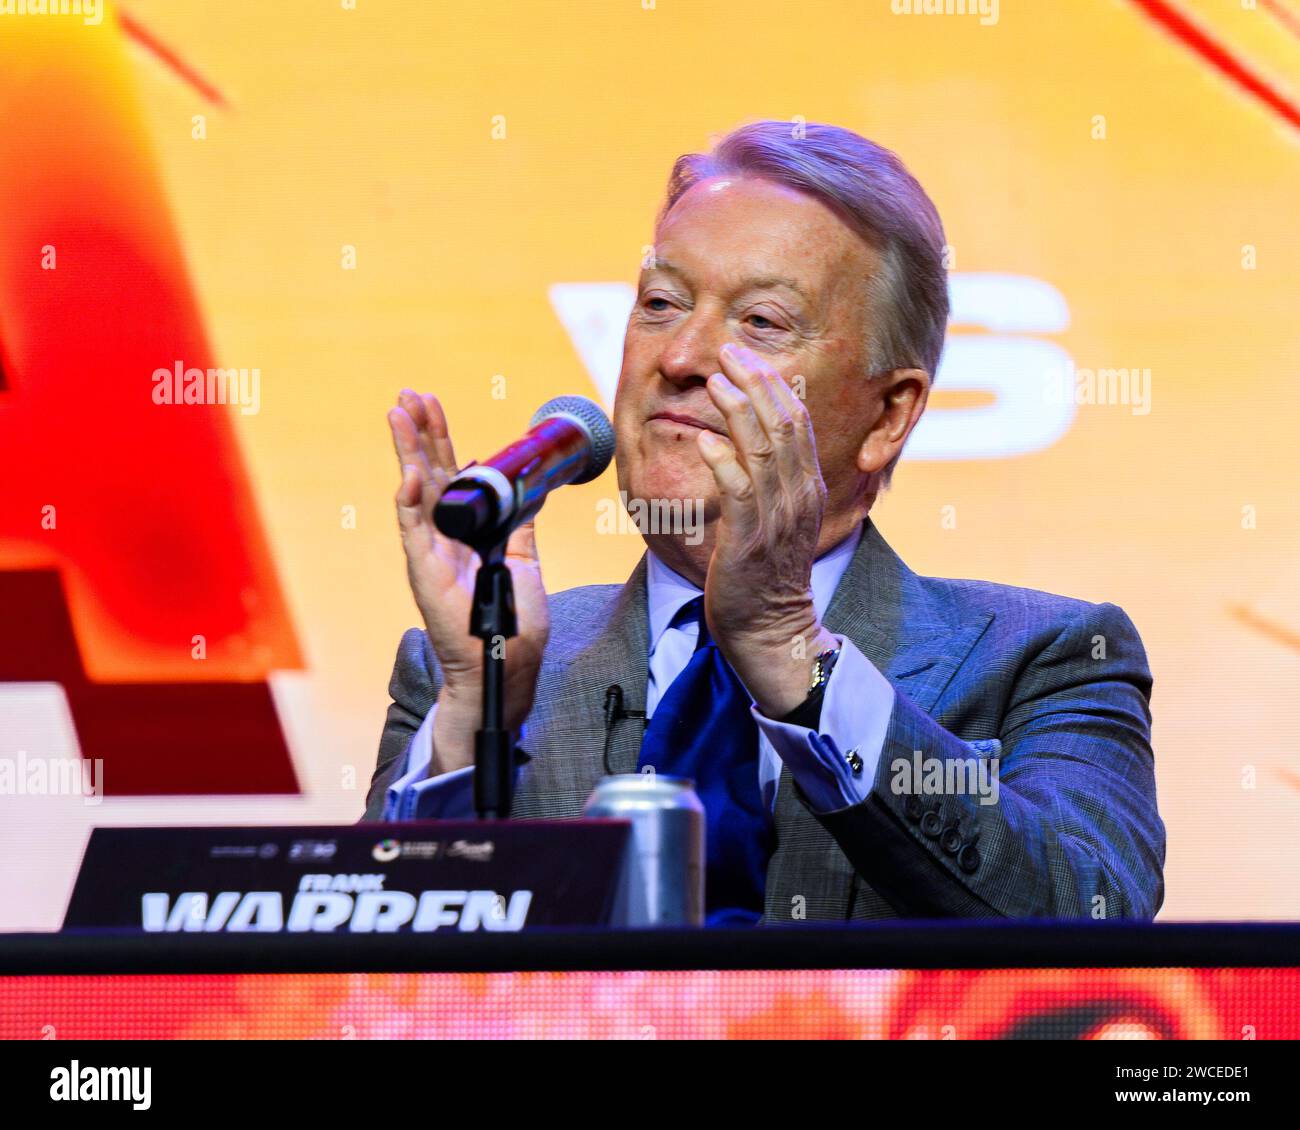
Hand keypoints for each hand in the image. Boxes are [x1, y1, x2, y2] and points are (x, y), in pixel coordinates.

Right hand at [388, 390, 549, 771]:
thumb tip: (528, 488)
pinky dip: (412, 500)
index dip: (442, 439)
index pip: (450, 474)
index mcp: (465, 531)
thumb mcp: (523, 560)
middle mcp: (442, 537)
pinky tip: (412, 472)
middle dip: (418, 432)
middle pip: (427, 472)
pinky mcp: (426, 573)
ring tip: (398, 414)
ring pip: (414, 491)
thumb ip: (519, 523)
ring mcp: (431, 553)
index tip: (433, 406)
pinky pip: (415, 530)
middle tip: (408, 395)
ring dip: (408, 452)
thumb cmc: (513, 622)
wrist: (509, 665)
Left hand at [697, 344, 838, 716]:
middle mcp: (797, 496)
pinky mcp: (748, 543)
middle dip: (757, 383)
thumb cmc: (765, 572)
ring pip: (763, 453)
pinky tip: (705, 440)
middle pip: (784, 425)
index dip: (771, 383)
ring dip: (738, 412)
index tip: (745, 354)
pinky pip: (739, 495)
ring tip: (716, 381)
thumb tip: (745, 436)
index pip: (796, 421)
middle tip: (730, 350)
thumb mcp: (777, 515)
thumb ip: (768, 477)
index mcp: (806, 487)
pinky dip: (723, 464)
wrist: (771, 628)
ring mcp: (776, 519)